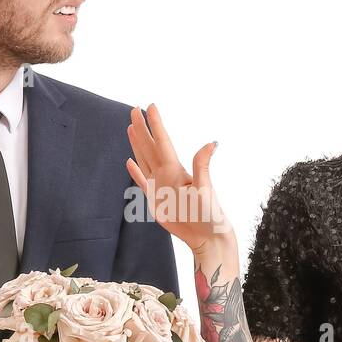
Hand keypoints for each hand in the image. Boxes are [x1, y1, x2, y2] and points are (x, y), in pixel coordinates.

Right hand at [126, 103, 226, 253]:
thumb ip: (202, 165)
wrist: (205, 235)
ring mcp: (160, 186)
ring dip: (137, 144)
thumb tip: (212, 143)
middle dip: (142, 129)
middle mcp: (166, 174)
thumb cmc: (209, 213)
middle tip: (134, 109)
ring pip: (144, 159)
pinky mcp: (155, 200)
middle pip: (150, 146)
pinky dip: (135, 171)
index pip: (162, 142)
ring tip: (131, 128)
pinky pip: (142, 181)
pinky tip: (129, 161)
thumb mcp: (205, 188)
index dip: (156, 125)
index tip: (150, 106)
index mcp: (175, 169)